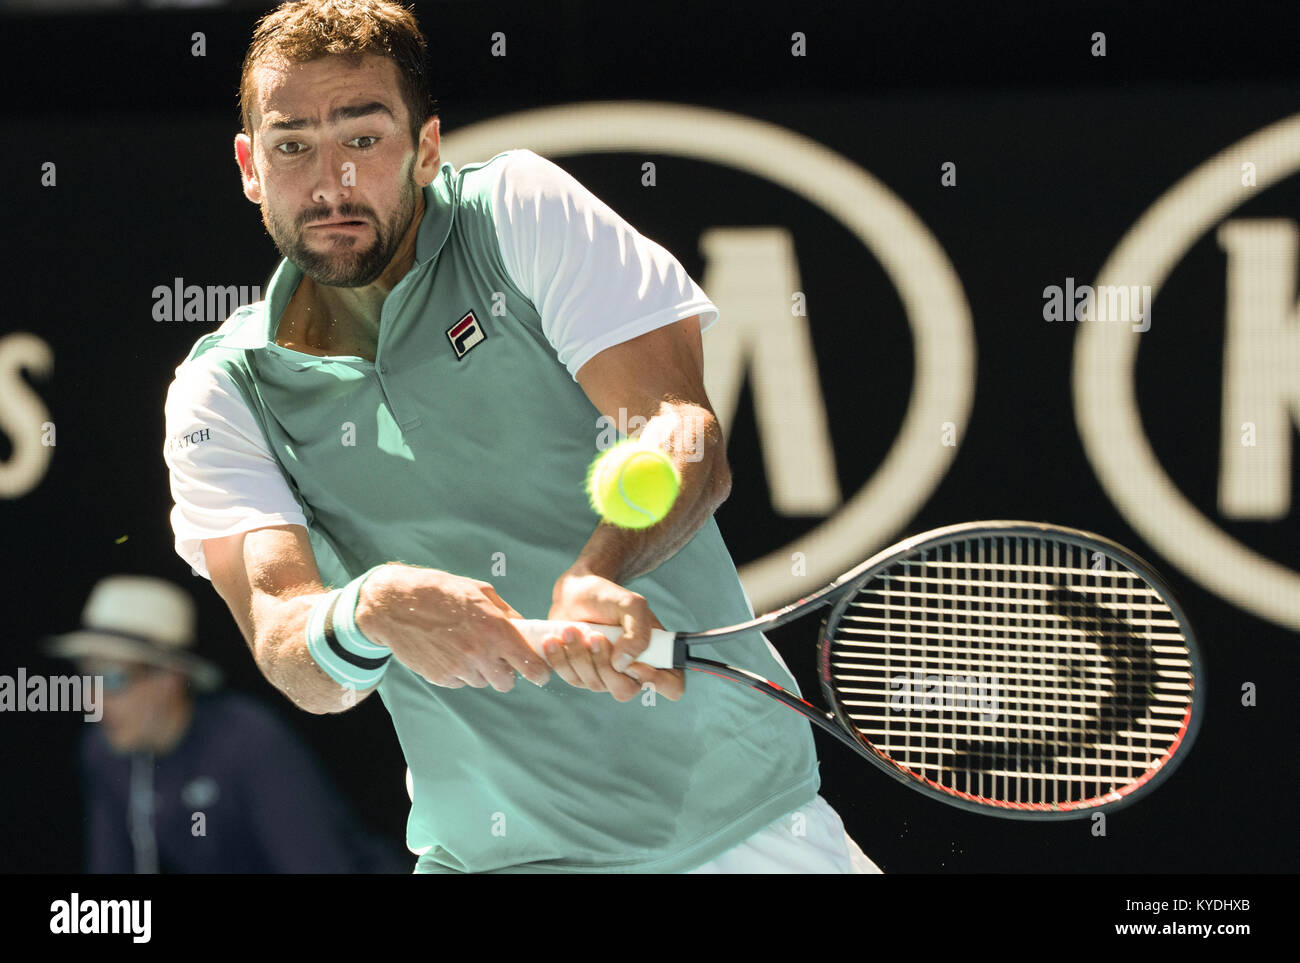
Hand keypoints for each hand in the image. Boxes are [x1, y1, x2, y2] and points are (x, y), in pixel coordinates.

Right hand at [354, 565, 550, 691]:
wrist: (395, 604)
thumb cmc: (439, 591)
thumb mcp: (479, 592)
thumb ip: (506, 613)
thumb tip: (524, 629)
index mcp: (495, 630)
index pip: (529, 666)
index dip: (538, 672)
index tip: (539, 672)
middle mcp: (479, 653)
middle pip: (506, 682)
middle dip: (506, 672)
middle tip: (498, 656)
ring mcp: (458, 668)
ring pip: (482, 682)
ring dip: (481, 670)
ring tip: (467, 646)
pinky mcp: (440, 677)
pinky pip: (460, 682)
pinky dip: (460, 672)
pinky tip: (450, 650)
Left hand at [545, 571, 684, 701]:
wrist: (577, 593)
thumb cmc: (609, 597)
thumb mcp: (631, 605)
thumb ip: (637, 632)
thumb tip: (623, 664)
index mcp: (656, 655)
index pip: (672, 686)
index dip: (657, 682)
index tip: (635, 663)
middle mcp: (632, 671)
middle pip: (624, 691)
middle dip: (604, 664)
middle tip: (595, 636)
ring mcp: (606, 676)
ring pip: (595, 684)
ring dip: (580, 656)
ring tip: (571, 629)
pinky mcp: (581, 675)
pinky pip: (572, 679)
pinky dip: (561, 659)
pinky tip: (554, 640)